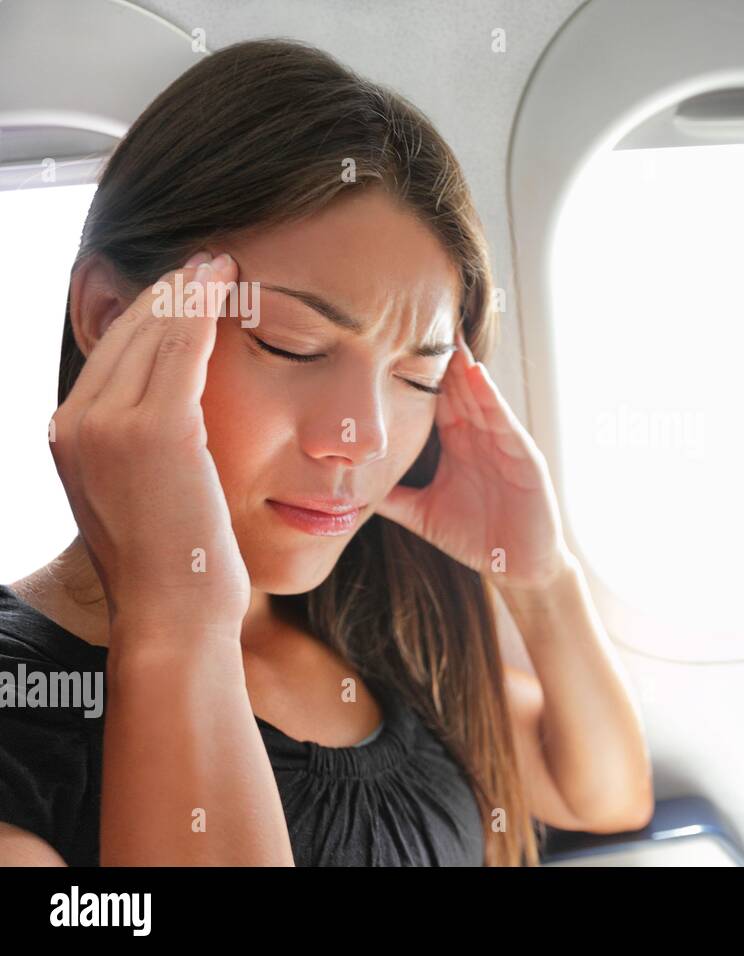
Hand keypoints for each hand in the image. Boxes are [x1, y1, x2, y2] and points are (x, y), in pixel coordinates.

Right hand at [49, 251, 250, 629]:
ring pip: (152, 332)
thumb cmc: (174, 566)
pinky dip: (204, 309)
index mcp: (66, 437)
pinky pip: (182, 348)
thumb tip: (173, 416)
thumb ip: (139, 449)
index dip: (148, 315)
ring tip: (221, 265)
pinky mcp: (155, 430)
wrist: (174, 615)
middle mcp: (73, 424)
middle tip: (207, 263)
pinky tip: (227, 283)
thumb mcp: (139, 497)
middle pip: (125, 335)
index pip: (109, 356)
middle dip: (168, 293)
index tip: (184, 287)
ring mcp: (108, 425)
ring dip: (189, 290)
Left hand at [376, 331, 572, 592]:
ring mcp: (502, 440)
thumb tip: (342, 488)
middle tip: (412, 313)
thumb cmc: (474, 536)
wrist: (517, 566)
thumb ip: (389, 495)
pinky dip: (490, 396)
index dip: (410, 368)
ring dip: (460, 364)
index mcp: (455, 441)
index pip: (430, 395)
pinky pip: (503, 419)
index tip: (385, 336)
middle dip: (435, 352)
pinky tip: (474, 373)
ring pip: (476, 393)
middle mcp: (478, 433)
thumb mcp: (421, 512)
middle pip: (452, 384)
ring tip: (442, 332)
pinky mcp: (524, 454)